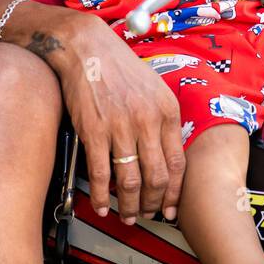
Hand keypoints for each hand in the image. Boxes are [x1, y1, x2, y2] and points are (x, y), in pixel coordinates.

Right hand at [16, 8, 185, 226]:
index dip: (174, 193)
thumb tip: (166, 152)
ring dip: (130, 206)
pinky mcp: (94, 131)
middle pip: (156, 178)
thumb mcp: (154, 87)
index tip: (170, 208)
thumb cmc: (119, 66)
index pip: (177, 164)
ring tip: (127, 216)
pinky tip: (102, 206)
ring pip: (131, 182)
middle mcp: (147, 120)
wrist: (86, 47)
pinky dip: (103, 196)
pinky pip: (101, 174)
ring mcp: (120, 127)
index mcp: (167, 110)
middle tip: (148, 215)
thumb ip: (163, 119)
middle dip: (153, 204)